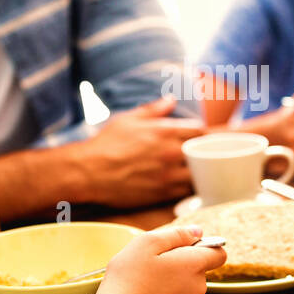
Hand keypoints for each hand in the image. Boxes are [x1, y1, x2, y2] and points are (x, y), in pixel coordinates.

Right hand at [76, 98, 202, 206]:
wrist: (89, 172)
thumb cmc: (107, 144)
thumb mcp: (129, 119)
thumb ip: (154, 109)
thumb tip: (171, 100)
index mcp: (165, 131)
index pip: (200, 130)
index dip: (200, 134)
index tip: (195, 138)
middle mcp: (171, 152)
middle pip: (204, 152)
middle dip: (204, 153)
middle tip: (199, 155)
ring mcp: (169, 175)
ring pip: (200, 174)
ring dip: (199, 172)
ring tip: (194, 172)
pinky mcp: (163, 194)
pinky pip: (187, 192)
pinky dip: (189, 188)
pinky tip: (184, 186)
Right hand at [89, 226, 225, 293]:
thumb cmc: (129, 277)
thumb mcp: (148, 242)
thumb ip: (177, 235)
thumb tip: (197, 232)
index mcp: (194, 265)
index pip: (219, 253)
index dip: (204, 246)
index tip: (184, 246)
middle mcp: (198, 287)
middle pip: (198, 269)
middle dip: (181, 263)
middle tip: (153, 263)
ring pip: (186, 286)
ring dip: (173, 281)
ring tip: (147, 281)